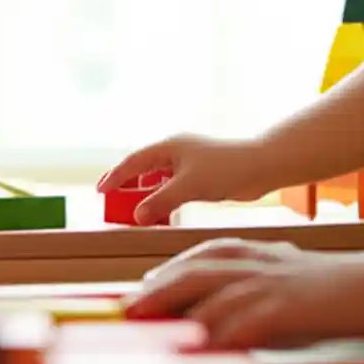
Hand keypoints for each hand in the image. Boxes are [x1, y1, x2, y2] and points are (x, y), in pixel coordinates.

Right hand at [96, 134, 273, 224]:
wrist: (263, 166)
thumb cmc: (226, 168)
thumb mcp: (188, 187)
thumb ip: (160, 201)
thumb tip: (137, 216)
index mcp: (169, 146)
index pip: (134, 161)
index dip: (115, 176)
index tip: (100, 191)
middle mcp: (176, 153)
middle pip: (143, 170)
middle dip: (127, 187)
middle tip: (111, 202)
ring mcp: (189, 165)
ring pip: (158, 181)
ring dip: (146, 196)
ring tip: (134, 212)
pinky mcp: (201, 177)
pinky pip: (174, 189)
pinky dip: (164, 201)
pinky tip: (162, 214)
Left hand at [123, 242, 363, 348]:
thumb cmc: (330, 292)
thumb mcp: (282, 279)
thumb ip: (249, 290)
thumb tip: (214, 321)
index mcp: (255, 251)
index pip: (200, 256)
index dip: (167, 272)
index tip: (142, 287)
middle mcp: (258, 262)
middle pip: (196, 271)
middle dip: (158, 289)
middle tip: (130, 308)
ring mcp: (272, 282)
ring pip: (215, 294)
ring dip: (179, 313)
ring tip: (151, 329)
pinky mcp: (288, 306)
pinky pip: (246, 322)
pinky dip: (220, 336)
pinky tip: (201, 349)